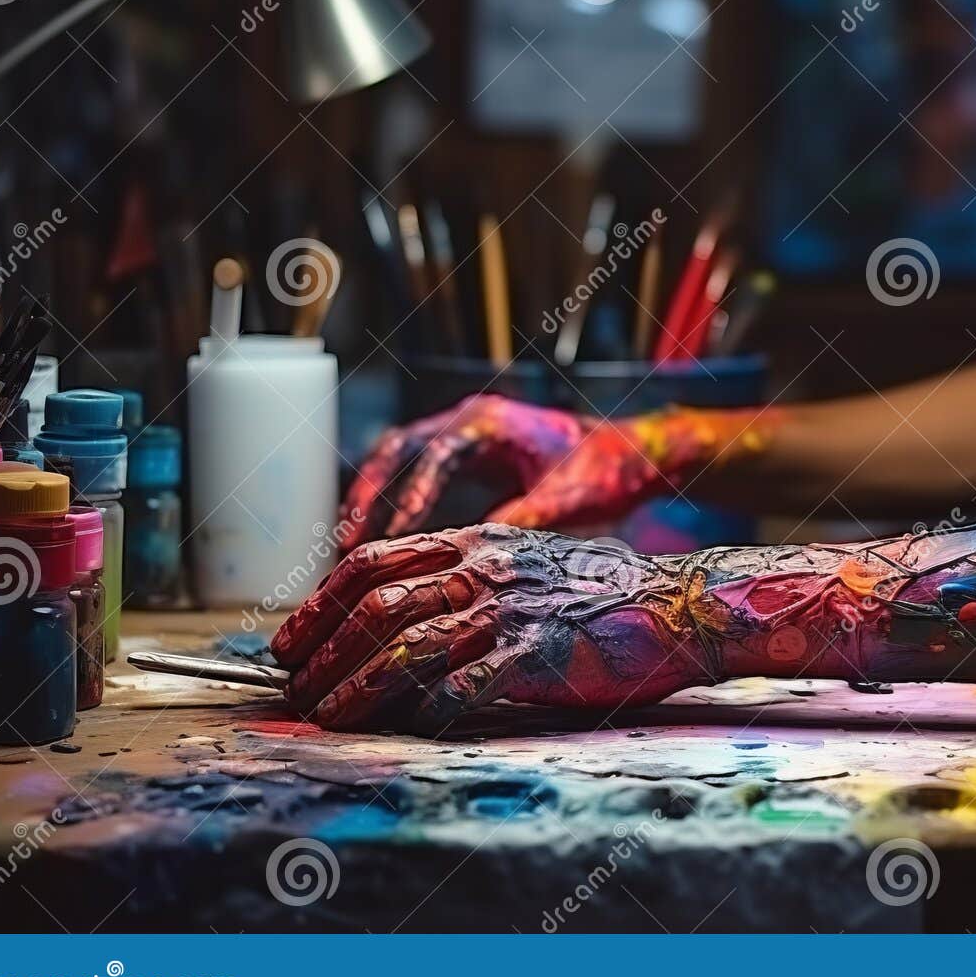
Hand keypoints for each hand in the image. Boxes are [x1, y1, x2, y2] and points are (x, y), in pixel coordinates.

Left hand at [270, 524, 720, 730]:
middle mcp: (485, 570)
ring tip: (326, 716)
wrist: (681, 605)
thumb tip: (414, 610)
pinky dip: (417, 711)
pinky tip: (394, 729)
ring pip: (404, 648)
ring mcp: (509, 612)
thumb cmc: (609, 593)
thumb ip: (475, 576)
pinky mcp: (535, 657)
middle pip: (377, 606)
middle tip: (294, 688)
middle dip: (323, 652)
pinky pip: (458, 688)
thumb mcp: (532, 562)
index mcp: (478, 542)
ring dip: (354, 688)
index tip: (291, 640)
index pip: (373, 561)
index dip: (320, 603)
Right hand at [338, 394, 770, 547]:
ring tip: (346, 551)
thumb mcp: (570, 499)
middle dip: (368, 496)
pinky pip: (411, 476)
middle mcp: (468, 421)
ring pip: (395, 460)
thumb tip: (479, 555)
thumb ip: (527, 519)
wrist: (629, 455)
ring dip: (370, 501)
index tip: (392, 539)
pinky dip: (390, 506)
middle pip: (397, 450)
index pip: (438, 454)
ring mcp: (461, 434)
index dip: (411, 496)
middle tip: (346, 546)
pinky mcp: (462, 457)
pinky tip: (377, 550)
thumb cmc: (605, 471)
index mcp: (493, 422)